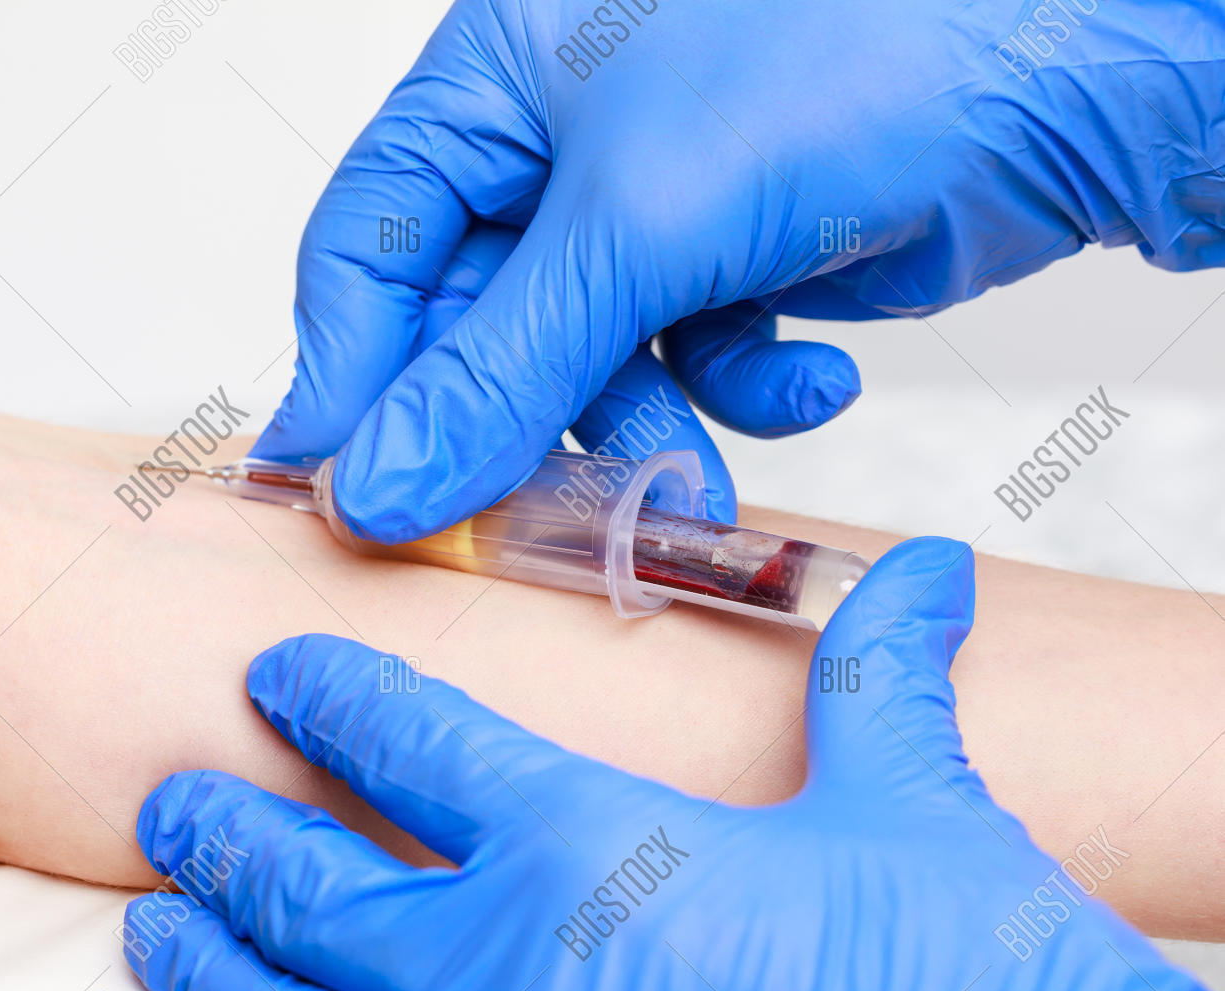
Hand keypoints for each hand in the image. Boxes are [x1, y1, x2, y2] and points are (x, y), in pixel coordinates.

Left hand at [122, 539, 1224, 990]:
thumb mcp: (912, 817)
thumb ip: (876, 686)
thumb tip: (921, 574)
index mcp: (588, 847)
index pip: (415, 741)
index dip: (337, 695)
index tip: (285, 673)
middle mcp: (505, 963)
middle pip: (316, 879)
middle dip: (231, 833)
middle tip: (176, 801)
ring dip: (217, 967)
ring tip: (162, 930)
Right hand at [251, 0, 1224, 541]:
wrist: (1063, 70)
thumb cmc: (852, 53)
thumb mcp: (636, 224)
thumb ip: (498, 371)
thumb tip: (382, 485)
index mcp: (499, 80)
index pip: (370, 246)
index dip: (349, 374)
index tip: (338, 492)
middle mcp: (563, 145)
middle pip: (474, 325)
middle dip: (515, 427)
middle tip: (519, 524)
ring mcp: (652, 209)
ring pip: (583, 367)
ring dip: (640, 435)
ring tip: (692, 477)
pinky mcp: (733, 264)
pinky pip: (689, 362)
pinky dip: (739, 396)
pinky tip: (805, 382)